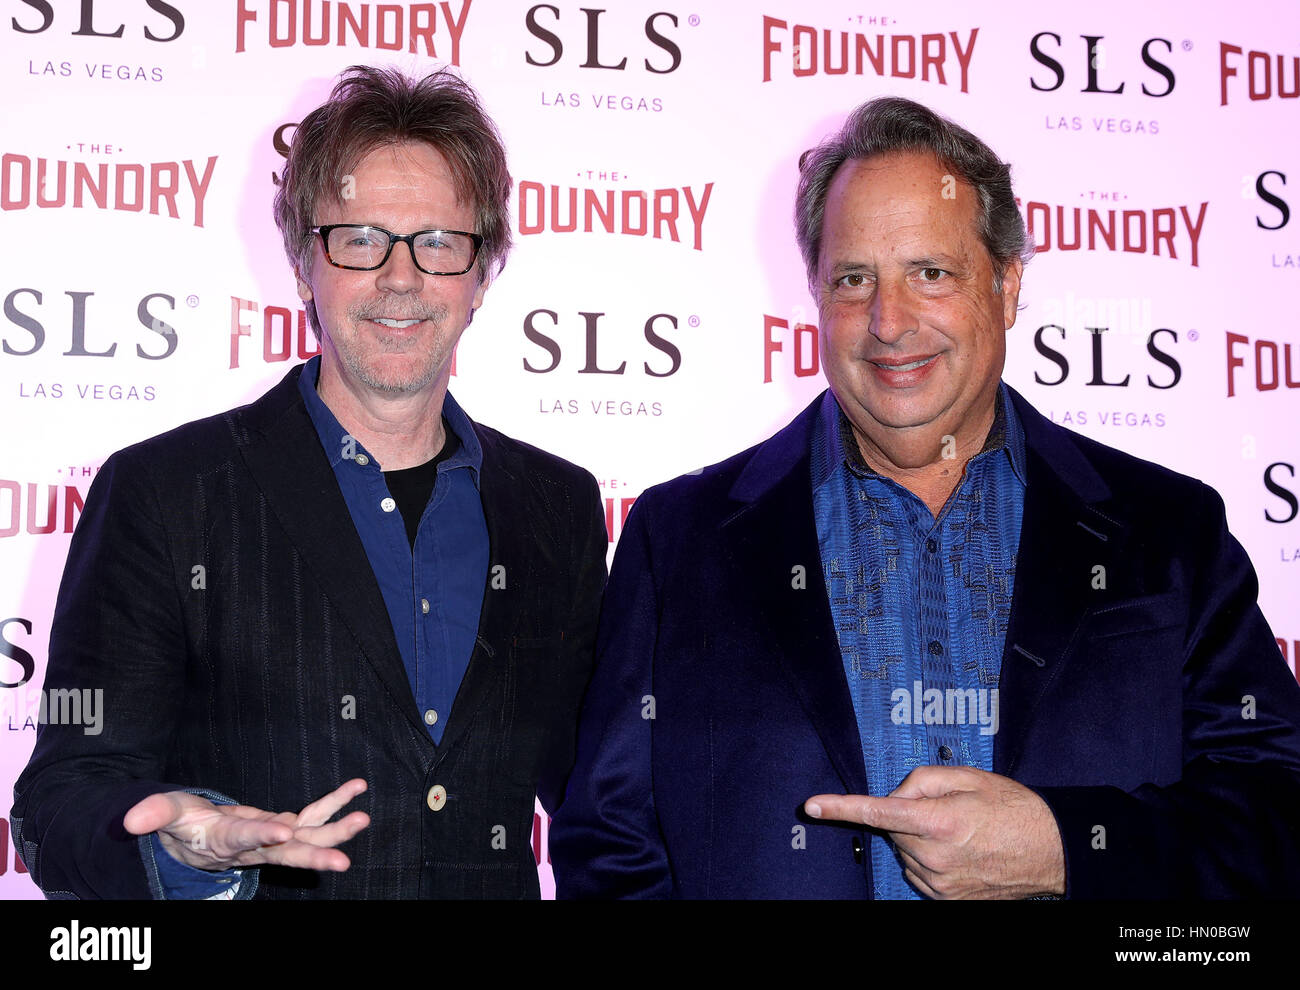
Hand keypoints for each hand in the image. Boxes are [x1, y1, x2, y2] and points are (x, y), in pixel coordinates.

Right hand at [123, 778, 369, 872]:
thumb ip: (154, 813)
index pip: (245, 840)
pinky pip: (313, 815)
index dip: (262, 838)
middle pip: (287, 854)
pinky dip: (334, 803)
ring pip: (308, 837)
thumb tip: (131, 819)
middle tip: (343, 862)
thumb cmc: (181, 824)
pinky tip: (358, 790)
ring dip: (336, 829)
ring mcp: (273, 838)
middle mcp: (254, 846)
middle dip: (315, 856)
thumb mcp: (165, 814)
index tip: (283, 835)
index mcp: (224, 841)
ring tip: (364, 819)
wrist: (195, 838)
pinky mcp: (283, 826)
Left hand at [806, 766, 1064, 898]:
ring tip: (959, 832)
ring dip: (918, 838)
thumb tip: (895, 794)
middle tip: (945, 809)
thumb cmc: (1012, 809)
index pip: (876, 812)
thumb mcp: (968, 777)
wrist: (1052, 851)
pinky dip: (928, 859)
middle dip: (907, 815)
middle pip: (893, 829)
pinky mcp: (946, 899)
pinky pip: (918, 872)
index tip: (811, 806)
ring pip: (904, 851)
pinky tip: (958, 851)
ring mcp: (939, 883)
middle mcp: (932, 856)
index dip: (840, 807)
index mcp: (937, 821)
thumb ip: (922, 780)